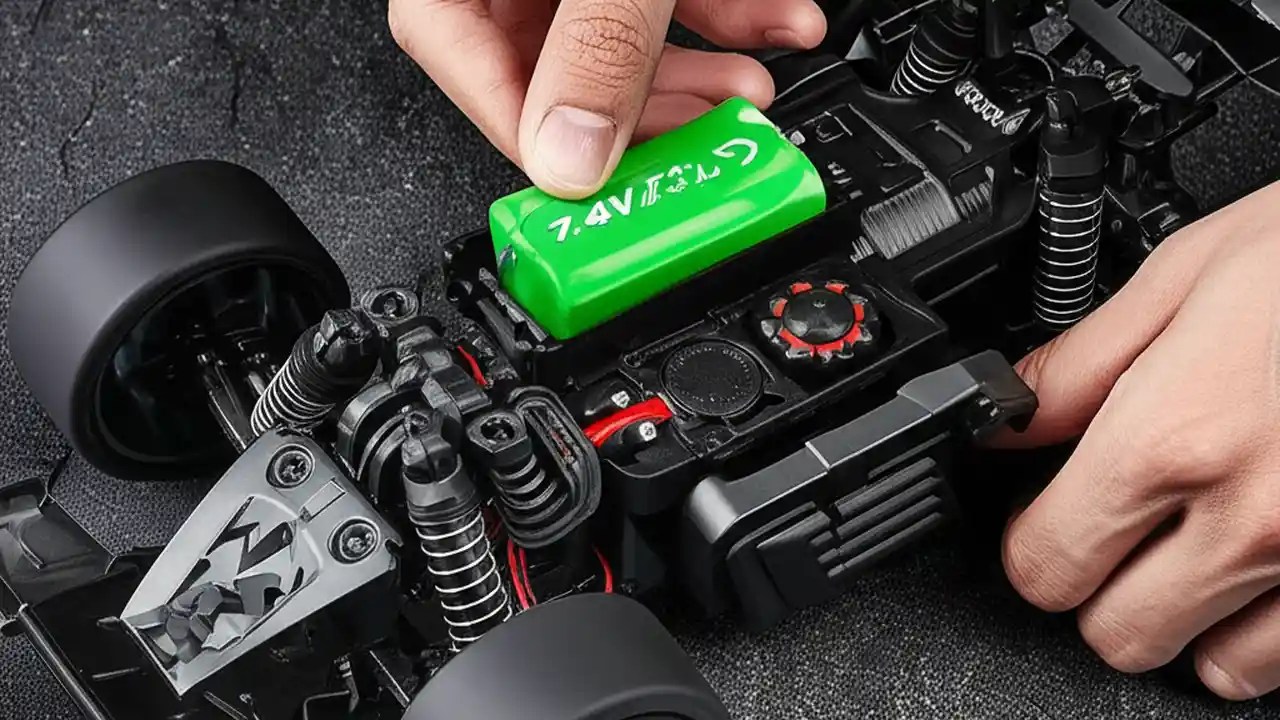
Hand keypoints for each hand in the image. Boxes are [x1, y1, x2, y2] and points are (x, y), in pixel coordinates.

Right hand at [388, 0, 826, 198]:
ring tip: (754, 93)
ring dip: (701, 75)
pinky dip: (729, 15)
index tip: (603, 194)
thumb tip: (573, 160)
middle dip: (649, 116)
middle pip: (559, 69)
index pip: (469, 74)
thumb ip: (596, 47)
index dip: (541, 147)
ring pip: (624, 37)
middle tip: (699, 149)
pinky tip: (778, 26)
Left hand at [998, 181, 1279, 699]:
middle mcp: (1248, 516)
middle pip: (1111, 633)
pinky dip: (1264, 629)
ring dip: (1183, 615)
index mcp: (1173, 436)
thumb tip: (1009, 413)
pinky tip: (1264, 565)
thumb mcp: (1187, 274)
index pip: (1044, 562)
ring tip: (1194, 545)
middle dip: (1095, 586)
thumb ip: (1082, 364)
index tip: (1041, 515)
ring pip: (1207, 665)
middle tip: (1112, 530)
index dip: (1028, 541)